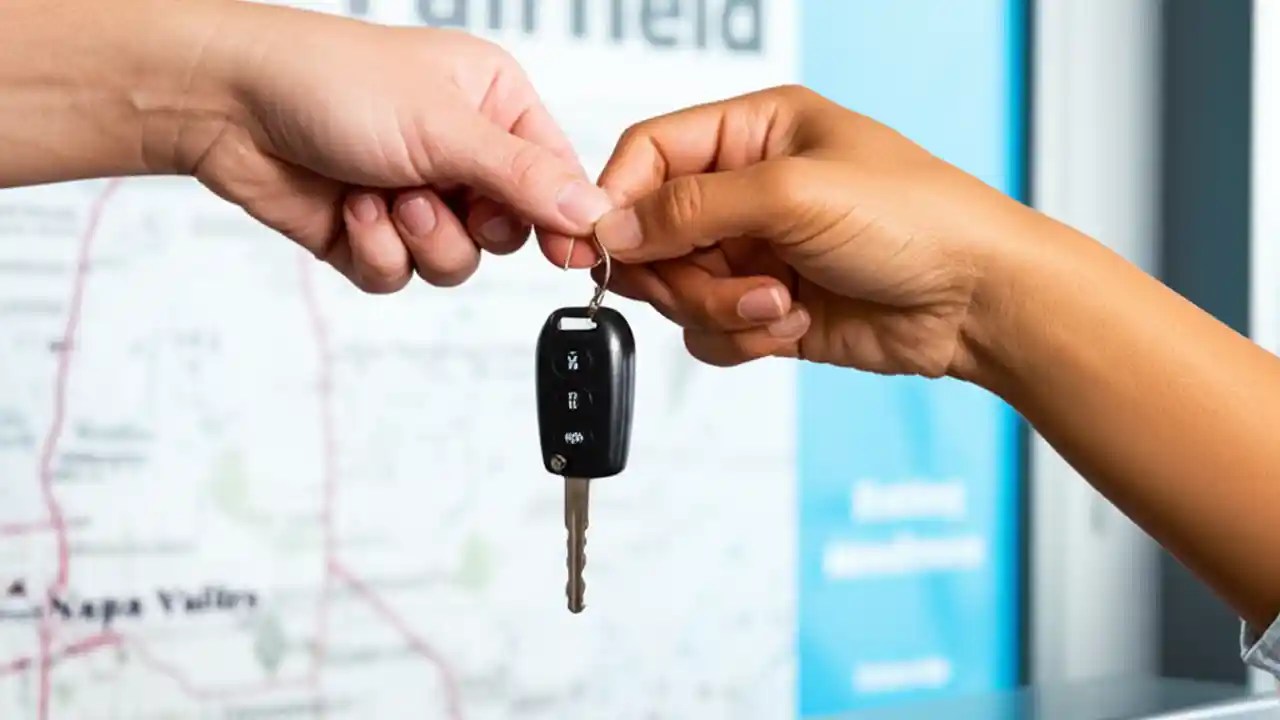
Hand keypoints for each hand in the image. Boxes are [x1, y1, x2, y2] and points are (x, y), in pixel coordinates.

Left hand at [174, 2, 609, 291]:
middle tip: (434, 195)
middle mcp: (460, 152)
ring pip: (458, 263)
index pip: (556, 176)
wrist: (227, 103)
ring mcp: (416, 195)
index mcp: (493, 105)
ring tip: (383, 196)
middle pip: (509, 231)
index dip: (563, 218)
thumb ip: (523, 177)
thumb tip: (594, 212)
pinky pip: (402, 276)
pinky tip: (350, 210)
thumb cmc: (331, 81)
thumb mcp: (445, 126)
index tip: (572, 255)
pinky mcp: (372, 234)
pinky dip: (377, 252)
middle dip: (470, 225)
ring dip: (419, 239)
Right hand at [594, 85, 1039, 377]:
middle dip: (680, 271)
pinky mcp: (766, 307)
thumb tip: (612, 227)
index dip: (616, 200)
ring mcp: (755, 252)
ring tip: (778, 304)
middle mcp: (747, 190)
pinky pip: (708, 332)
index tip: (601, 248)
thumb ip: (692, 208)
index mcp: (754, 133)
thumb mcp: (794, 193)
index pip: (649, 155)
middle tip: (721, 282)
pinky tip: (792, 325)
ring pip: (676, 290)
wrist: (978, 301)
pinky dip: (739, 338)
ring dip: (719, 308)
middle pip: (652, 233)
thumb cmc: (918, 218)